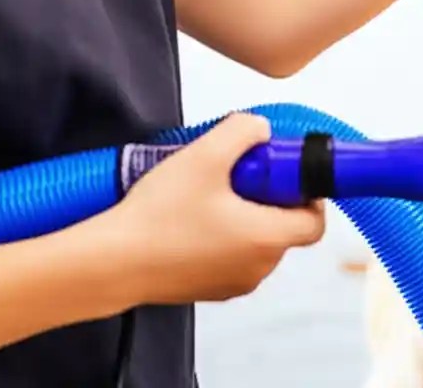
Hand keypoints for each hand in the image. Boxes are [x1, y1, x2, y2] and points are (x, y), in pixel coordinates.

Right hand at [94, 113, 326, 304]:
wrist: (107, 263)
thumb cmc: (157, 215)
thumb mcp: (205, 156)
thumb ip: (244, 131)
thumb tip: (261, 130)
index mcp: (268, 239)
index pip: (315, 220)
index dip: (305, 194)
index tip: (280, 174)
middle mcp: (258, 268)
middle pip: (284, 229)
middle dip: (268, 200)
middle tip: (238, 177)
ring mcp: (233, 284)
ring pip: (256, 244)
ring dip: (244, 218)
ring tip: (208, 196)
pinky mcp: (208, 291)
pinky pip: (230, 259)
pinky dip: (222, 239)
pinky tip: (190, 220)